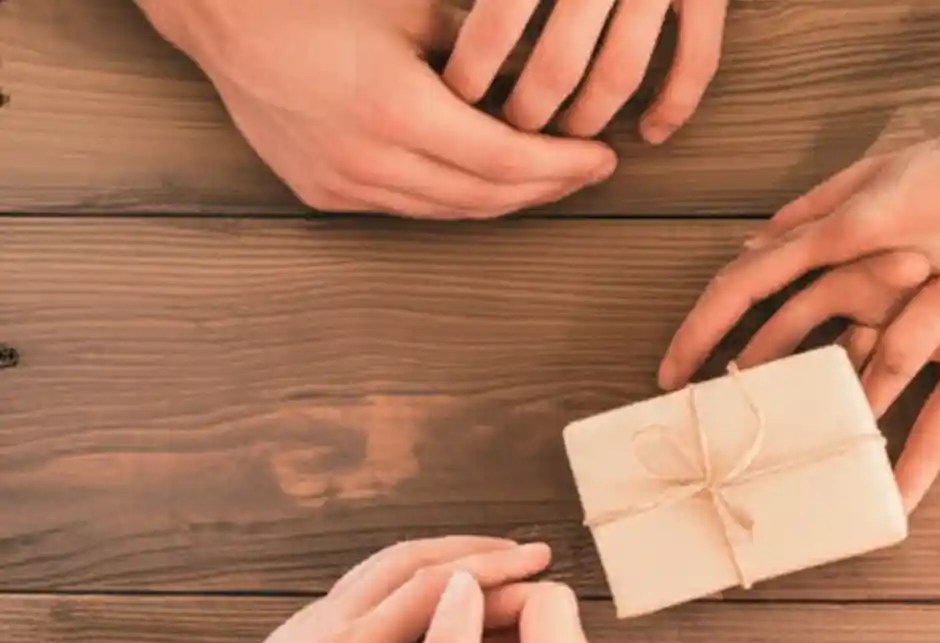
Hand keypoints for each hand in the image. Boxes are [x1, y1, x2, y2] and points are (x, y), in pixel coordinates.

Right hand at [135, 0, 616, 217]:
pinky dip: (455, 199)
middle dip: (546, 188)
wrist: (223, 17)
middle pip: (484, 197)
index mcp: (395, 110)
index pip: (504, 161)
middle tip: (588, 173)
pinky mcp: (322, 192)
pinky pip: (409, 207)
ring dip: (504, 200)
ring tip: (547, 180)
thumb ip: (477, 54)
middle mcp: (368, 161)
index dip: (562, 166)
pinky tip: (484, 182)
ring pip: (448, 212)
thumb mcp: (410, 10)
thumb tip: (533, 81)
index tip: (603, 158)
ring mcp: (341, 184)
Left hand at [192, 536, 552, 642]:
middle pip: (409, 558)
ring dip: (437, 556)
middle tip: (520, 550)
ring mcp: (306, 625)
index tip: (534, 560)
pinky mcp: (294, 638)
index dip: (492, 568)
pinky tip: (421, 602)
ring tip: (479, 567)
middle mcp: (326, 624)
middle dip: (471, 546)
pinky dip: (406, 577)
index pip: (433, 586)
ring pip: (381, 566)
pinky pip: (362, 585)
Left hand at [442, 0, 727, 142]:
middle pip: (558, 64)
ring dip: (587, 118)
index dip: (473, 70)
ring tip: (562, 139)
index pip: (498, 22)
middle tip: (506, 128)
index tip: (455, 94)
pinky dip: (675, 105)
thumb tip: (418, 2)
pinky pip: (698, 61)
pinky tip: (650, 134)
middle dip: (526, 111)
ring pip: (621, 74)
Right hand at [658, 128, 939, 510]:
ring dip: (839, 433)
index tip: (672, 376)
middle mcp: (873, 311)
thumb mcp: (855, 202)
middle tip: (727, 430)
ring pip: (870, 393)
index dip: (712, 335)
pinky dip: (920, 463)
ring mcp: (922, 341)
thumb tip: (738, 258)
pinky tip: (899, 505)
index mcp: (840, 270)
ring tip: (798, 477)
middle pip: (811, 363)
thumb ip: (796, 233)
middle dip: (773, 395)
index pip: (764, 309)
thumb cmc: (937, 178)